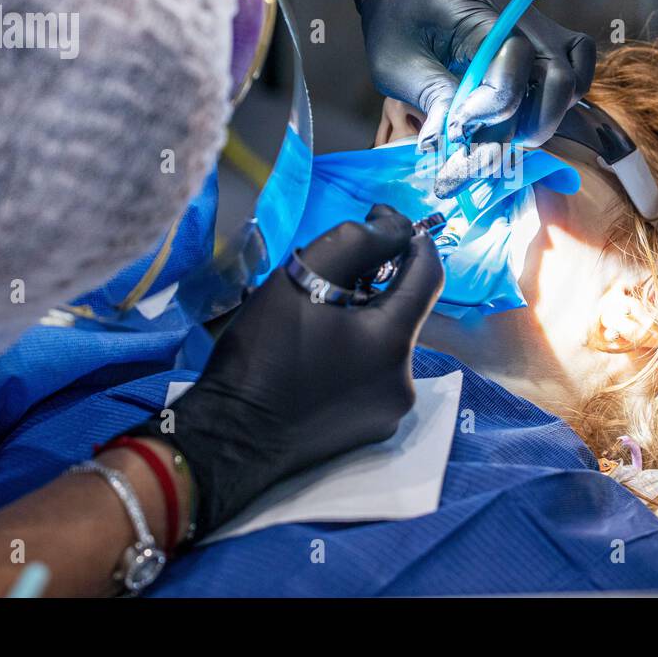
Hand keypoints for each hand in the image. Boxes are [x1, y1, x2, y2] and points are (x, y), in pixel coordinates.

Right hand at [130, 205, 443, 537]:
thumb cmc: (261, 354)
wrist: (228, 439)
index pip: (429, 274)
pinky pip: (376, 372)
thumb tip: (396, 228)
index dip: (411, 237)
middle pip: (404, 309)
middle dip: (375, 280)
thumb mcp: (300, 279)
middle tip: (328, 271)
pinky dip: (358, 351)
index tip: (380, 216)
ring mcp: (391, 410)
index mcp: (394, 343)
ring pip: (389, 341)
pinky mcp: (373, 428)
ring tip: (317, 311)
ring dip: (365, 317)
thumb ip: (356, 241)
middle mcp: (405, 381)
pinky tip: (320, 350)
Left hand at [355, 0, 595, 192]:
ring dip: (549, 115)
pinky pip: (575, 68)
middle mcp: (517, 10)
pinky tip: (527, 116)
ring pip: (574, 74)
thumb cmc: (397, 21)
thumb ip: (431, 98)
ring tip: (512, 134)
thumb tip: (448, 142)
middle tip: (495, 145)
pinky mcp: (544, 36)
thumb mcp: (396, 63)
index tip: (463, 128)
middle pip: (557, 72)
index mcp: (473, 8)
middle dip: (533, 121)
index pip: (513, 56)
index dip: (496, 103)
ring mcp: (536, 22)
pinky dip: (559, 100)